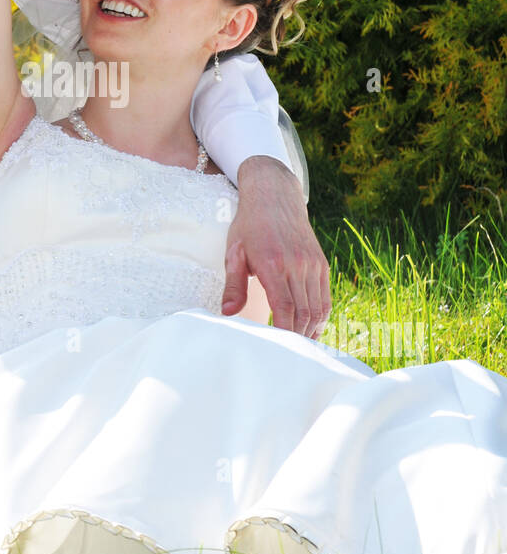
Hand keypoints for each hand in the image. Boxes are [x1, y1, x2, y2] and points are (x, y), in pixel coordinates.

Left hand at [221, 157, 331, 337]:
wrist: (275, 196)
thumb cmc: (249, 225)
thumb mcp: (234, 252)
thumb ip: (233, 285)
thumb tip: (228, 313)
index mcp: (273, 263)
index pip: (284, 307)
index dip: (284, 333)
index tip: (277, 350)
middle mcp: (298, 265)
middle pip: (303, 313)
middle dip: (296, 338)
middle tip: (286, 357)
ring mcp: (313, 264)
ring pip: (318, 308)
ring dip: (310, 331)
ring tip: (299, 349)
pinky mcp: (321, 264)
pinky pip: (325, 297)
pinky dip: (320, 317)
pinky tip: (310, 329)